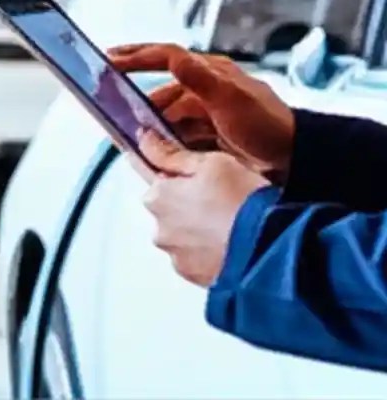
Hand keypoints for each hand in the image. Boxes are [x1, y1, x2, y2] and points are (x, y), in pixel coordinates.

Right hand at [109, 43, 295, 180]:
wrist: (295, 161)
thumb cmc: (269, 126)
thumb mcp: (232, 100)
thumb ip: (200, 78)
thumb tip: (174, 57)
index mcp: (211, 72)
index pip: (166, 56)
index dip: (136, 56)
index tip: (108, 60)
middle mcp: (205, 89)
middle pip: (161, 90)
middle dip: (138, 100)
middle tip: (113, 107)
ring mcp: (206, 114)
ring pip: (166, 116)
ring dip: (152, 126)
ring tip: (135, 137)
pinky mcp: (207, 136)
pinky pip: (176, 136)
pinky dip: (164, 142)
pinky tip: (154, 151)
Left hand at [138, 132, 269, 286]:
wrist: (271, 250)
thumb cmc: (243, 201)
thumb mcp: (212, 163)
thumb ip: (172, 153)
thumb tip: (144, 140)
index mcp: (158, 196)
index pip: (148, 173)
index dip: (164, 166)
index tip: (169, 165)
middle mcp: (159, 227)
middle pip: (168, 206)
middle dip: (187, 201)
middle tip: (221, 197)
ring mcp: (175, 255)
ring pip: (181, 234)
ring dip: (197, 229)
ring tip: (230, 224)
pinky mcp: (193, 276)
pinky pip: (196, 258)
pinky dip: (208, 252)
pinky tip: (231, 244)